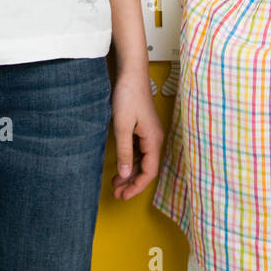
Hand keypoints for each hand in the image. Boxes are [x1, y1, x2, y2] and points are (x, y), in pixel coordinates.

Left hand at [110, 72, 163, 200]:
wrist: (131, 74)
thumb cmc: (129, 96)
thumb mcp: (122, 127)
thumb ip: (124, 152)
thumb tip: (125, 174)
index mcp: (153, 140)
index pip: (149, 172)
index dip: (137, 187)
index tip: (123, 196)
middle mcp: (155, 139)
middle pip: (146, 169)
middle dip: (132, 184)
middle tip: (117, 194)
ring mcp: (150, 134)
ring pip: (142, 161)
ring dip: (130, 173)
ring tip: (115, 184)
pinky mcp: (143, 129)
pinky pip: (139, 151)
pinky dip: (129, 161)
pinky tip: (119, 166)